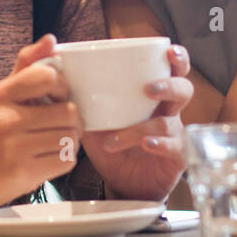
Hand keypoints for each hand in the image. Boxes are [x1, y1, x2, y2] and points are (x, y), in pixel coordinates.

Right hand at [0, 34, 83, 209]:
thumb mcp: (7, 93)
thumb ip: (28, 63)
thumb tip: (51, 40)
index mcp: (0, 95)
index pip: (47, 76)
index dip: (62, 86)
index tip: (56, 96)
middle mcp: (5, 120)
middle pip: (68, 111)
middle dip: (73, 118)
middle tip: (62, 122)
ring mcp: (14, 149)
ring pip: (71, 136)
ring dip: (72, 139)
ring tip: (57, 139)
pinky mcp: (25, 173)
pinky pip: (67, 159)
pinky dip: (66, 158)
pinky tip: (51, 155)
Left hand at [80, 44, 193, 201]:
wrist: (122, 184)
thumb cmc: (111, 145)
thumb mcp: (94, 119)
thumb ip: (79, 99)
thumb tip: (53, 74)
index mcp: (151, 95)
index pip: (170, 70)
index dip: (176, 59)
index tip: (169, 51)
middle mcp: (166, 111)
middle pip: (183, 89)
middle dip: (170, 84)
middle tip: (149, 88)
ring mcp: (174, 134)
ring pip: (169, 122)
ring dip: (142, 127)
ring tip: (122, 135)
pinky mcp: (176, 157)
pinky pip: (174, 147)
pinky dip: (159, 144)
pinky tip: (146, 145)